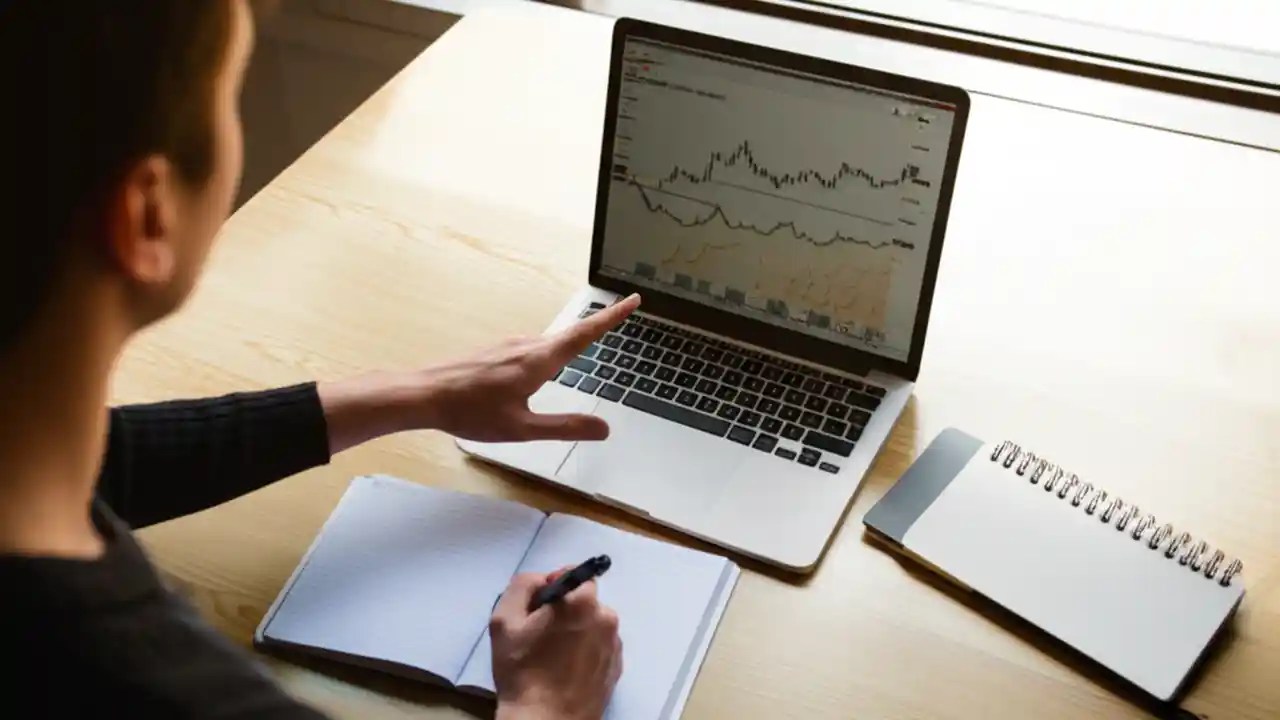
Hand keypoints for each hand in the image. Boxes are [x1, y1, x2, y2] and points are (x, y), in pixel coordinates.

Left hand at [317, 294, 639, 452]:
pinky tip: (537, 373)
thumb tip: (605, 428)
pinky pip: (531, 349)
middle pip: (570, 334)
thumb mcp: (523, 428)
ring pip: (549, 343)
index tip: (633, 300)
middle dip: (597, 328)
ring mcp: (508, 345)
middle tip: (620, 317)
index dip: (612, 317)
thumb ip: (565, 427)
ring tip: (586, 348)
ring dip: (569, 344)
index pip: (586, 334)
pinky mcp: (495, 351)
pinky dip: (547, 354)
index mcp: (539, 360)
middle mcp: (526, 345)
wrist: (423, 395)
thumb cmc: (470, 411)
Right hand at [491, 570, 622, 719]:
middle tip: (541, 633)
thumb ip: (522, 586)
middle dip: (566, 610)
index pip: (576, 575)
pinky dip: (586, 651)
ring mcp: (614, 645)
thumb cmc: (522, 672)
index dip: (555, 585)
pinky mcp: (616, 667)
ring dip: (577, 630)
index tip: (540, 606)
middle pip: (585, 601)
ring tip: (553, 655)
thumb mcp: (504, 621)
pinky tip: (566, 668)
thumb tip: (540, 579)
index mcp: (582, 602)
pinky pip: (600, 647)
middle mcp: (606, 619)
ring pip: (593, 624)